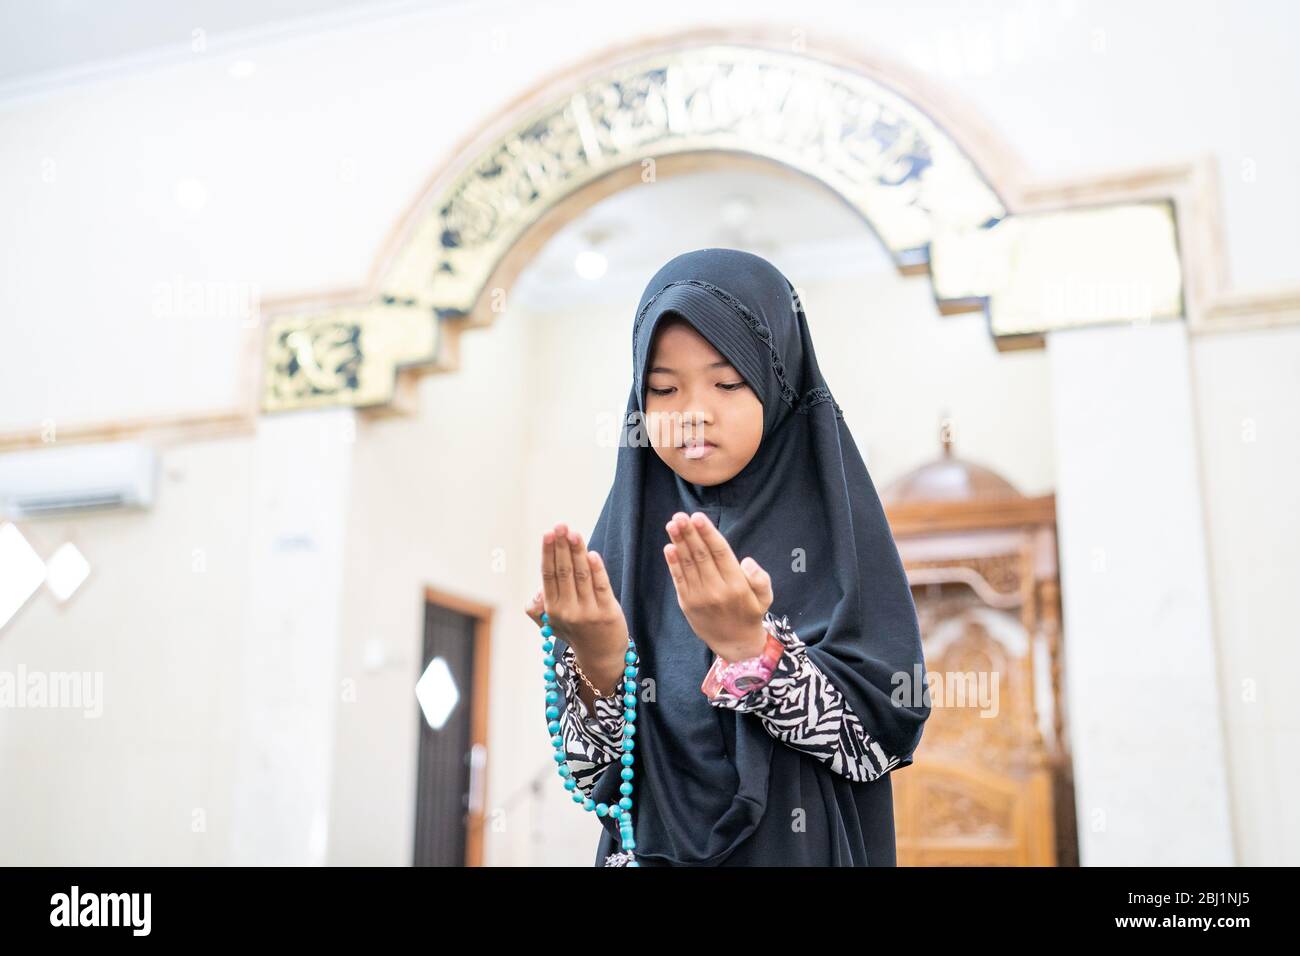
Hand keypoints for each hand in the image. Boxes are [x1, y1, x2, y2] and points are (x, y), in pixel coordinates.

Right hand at [530, 523, 629, 666]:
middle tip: (561, 525)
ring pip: (581, 576)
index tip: (548, 533)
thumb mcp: (553, 622)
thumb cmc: (576, 632)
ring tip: (574, 533)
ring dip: (577, 552)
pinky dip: (597, 570)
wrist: (601, 658)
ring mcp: (588, 612)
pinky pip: (602, 587)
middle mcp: (568, 611)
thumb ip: (541, 604)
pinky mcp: (608, 613)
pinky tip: (592, 554)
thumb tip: (536, 590)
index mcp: (552, 609)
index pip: (548, 575)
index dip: (548, 552)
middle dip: (562, 546)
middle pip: (563, 572)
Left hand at [663, 511, 772, 662]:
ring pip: (688, 564)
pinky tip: (669, 547)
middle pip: (701, 555)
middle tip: (680, 516)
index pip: (720, 553)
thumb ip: (760, 578)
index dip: (708, 534)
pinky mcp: (687, 604)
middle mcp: (716, 590)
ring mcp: (699, 597)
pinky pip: (679, 579)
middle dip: (689, 533)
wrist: (735, 644)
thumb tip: (745, 561)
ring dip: (679, 543)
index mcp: (737, 585)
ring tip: (672, 524)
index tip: (698, 517)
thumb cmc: (751, 613)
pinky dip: (673, 563)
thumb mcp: (765, 597)